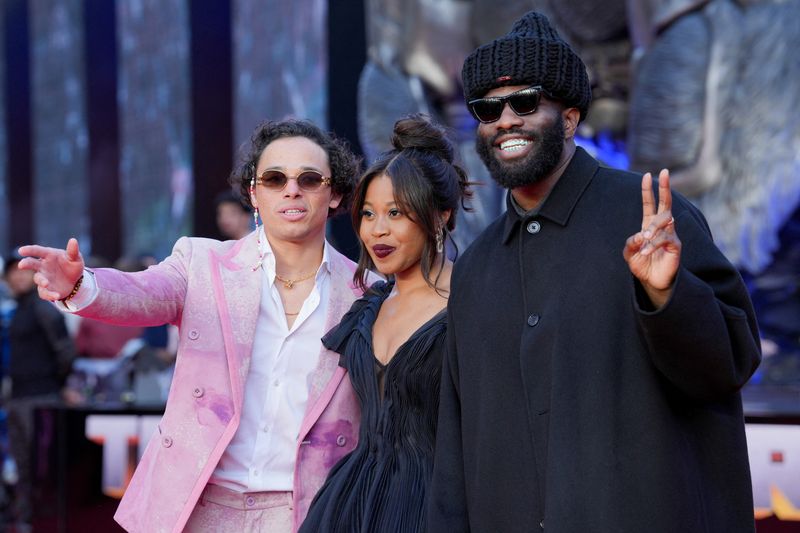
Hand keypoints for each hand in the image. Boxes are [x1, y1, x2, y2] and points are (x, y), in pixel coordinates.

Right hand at [17, 238, 84, 300]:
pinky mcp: (46, 289)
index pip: (38, 251)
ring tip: (46, 283)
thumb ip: (73, 251)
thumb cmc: (72, 266)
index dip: (29, 250)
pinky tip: (57, 295)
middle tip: (21, 265)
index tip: (21, 251)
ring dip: (41, 281)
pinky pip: (44, 293)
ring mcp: (43, 278)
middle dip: (26, 263)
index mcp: (49, 255)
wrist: (76, 282)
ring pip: (38, 279)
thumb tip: (73, 240)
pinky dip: (49, 294)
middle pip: (31, 263)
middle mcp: (43, 266)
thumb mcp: (75, 258)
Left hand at [623, 169, 681, 307]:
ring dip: (652, 229)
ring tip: (644, 240)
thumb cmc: (642, 265)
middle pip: (665, 204)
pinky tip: (647, 251)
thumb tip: (640, 235)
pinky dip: (654, 244)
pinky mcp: (676, 246)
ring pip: (663, 222)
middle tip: (665, 172)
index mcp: (649, 225)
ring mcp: (670, 235)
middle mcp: (662, 227)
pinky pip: (665, 239)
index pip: (650, 204)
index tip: (646, 175)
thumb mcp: (630, 253)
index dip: (648, 191)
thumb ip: (631, 243)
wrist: (652, 282)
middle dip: (665, 188)